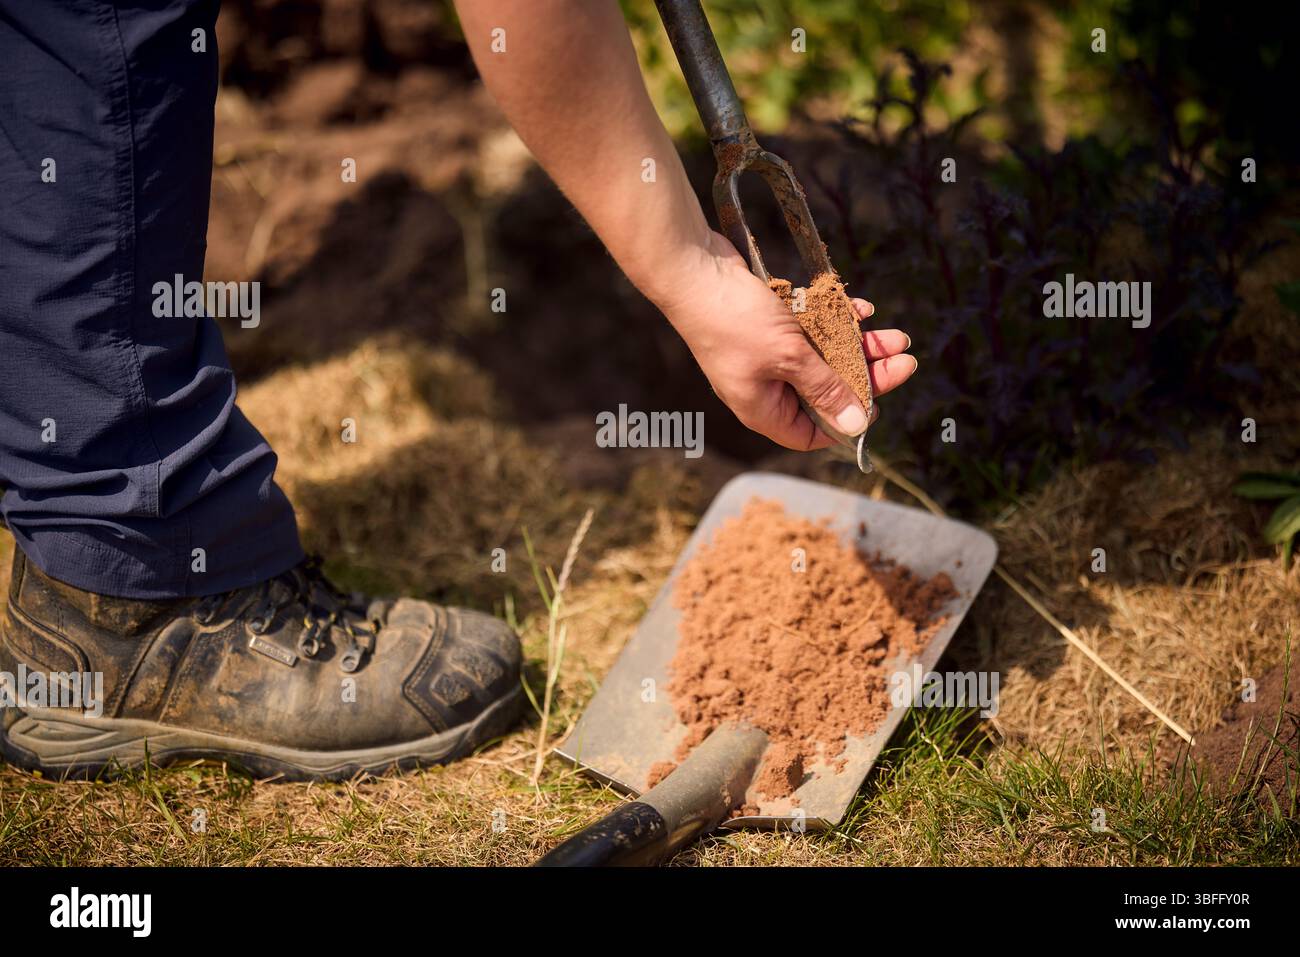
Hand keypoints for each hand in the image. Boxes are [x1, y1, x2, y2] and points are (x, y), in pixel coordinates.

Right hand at [653, 231, 916, 450]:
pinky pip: (810, 328)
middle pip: (825, 391)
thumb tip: (856, 425)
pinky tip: (859, 307)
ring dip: (859, 345)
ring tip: (895, 335)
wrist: (693, 268)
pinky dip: (835, 319)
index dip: (846, 422)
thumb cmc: (734, 320)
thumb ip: (825, 389)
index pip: (811, 433)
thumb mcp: (789, 357)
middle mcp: (764, 386)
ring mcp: (764, 353)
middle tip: (904, 361)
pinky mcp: (767, 323)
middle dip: (866, 375)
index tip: (879, 403)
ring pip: (823, 356)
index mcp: (762, 408)